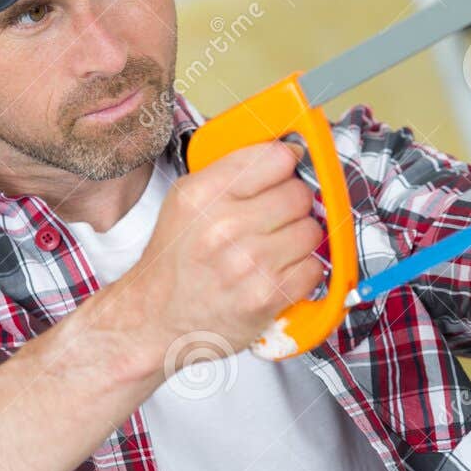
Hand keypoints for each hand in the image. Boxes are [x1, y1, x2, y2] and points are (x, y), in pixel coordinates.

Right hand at [111, 140, 323, 371]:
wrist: (156, 318)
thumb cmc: (175, 261)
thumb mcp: (186, 201)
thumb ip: (231, 171)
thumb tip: (287, 152)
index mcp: (203, 195)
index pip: (275, 157)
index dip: (286, 163)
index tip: (285, 171)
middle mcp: (225, 227)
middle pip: (299, 194)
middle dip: (293, 204)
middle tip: (276, 217)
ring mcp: (248, 264)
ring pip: (311, 231)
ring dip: (299, 239)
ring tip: (274, 248)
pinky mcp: (266, 296)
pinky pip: (314, 268)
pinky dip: (302, 271)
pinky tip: (278, 272)